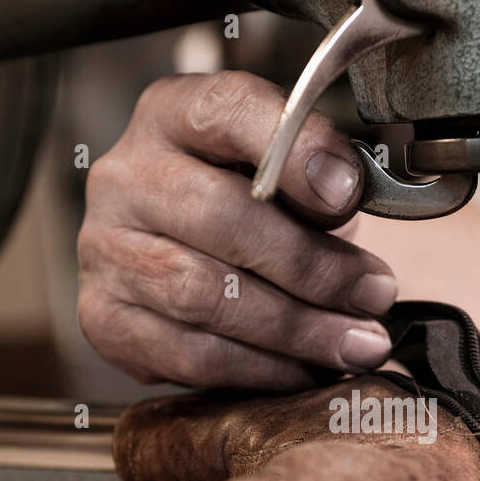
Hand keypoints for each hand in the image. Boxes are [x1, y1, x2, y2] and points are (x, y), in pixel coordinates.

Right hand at [78, 71, 397, 389]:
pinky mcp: (107, 320)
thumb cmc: (243, 209)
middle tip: (373, 294)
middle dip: (313, 266)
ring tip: (355, 343)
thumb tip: (348, 198)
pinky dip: (260, 369)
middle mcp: (125, 178)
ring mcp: (106, 251)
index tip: (349, 193)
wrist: (173, 260)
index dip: (294, 150)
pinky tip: (305, 368)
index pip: (227, 111)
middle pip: (221, 217)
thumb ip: (312, 179)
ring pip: (207, 296)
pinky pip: (191, 355)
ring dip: (297, 329)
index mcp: (171, 117)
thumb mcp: (280, 173)